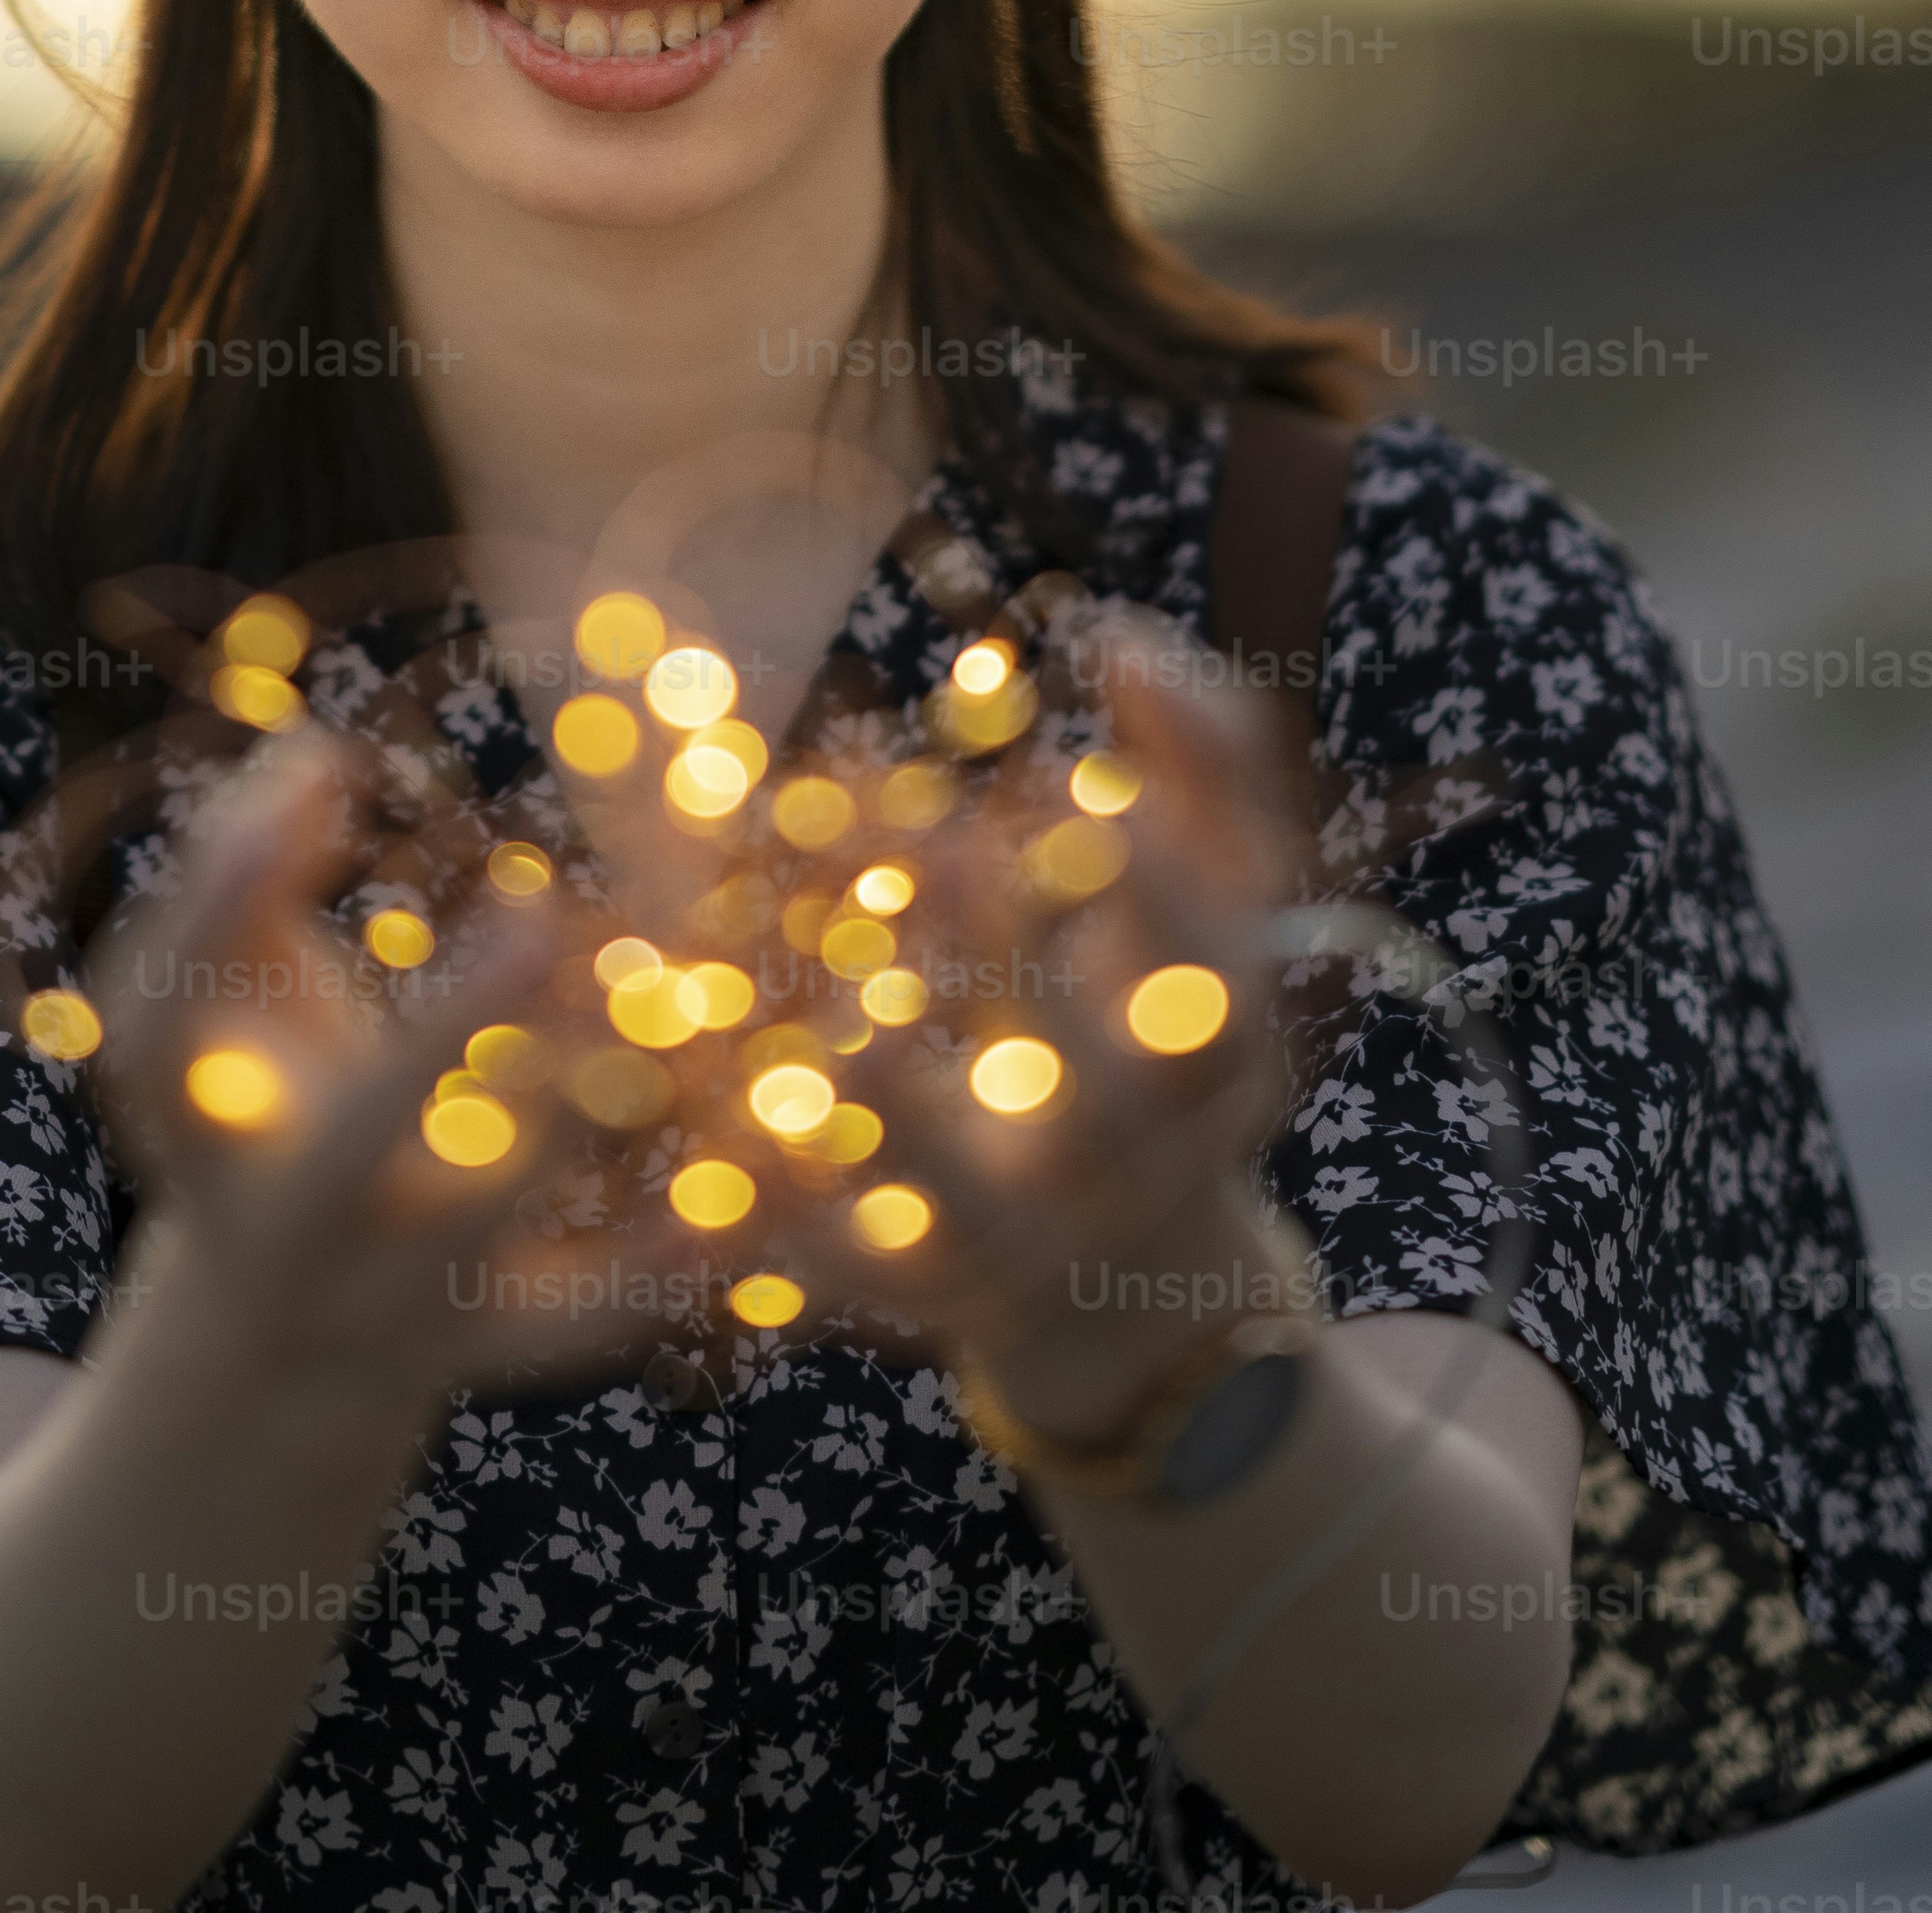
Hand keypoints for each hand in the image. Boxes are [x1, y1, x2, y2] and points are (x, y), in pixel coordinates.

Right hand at [76, 722, 702, 1418]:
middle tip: (543, 913)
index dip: (229, 886)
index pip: (174, 1014)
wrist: (270, 1347)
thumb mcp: (216, 997)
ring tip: (663, 1009)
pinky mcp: (484, 1345)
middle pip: (353, 1138)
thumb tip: (317, 754)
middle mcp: (284, 1215)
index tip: (330, 758)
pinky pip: (578, 1318)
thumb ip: (243, 867)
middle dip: (447, 1033)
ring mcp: (384, 1297)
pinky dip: (652, 1268)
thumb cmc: (253, 1097)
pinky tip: (725, 1196)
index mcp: (195, 1120)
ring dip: (576, 1120)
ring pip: (486, 1229)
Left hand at [757, 617, 1316, 1441]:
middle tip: (927, 844)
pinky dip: (780, 1219)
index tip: (1078, 774)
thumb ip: (1202, 763)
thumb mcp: (1222, 908)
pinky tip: (710, 1148)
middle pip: (1103, 1086)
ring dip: (905, 1115)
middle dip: (1023, 964)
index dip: (1158, 882)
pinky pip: (843, 1272)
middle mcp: (1139, 1160)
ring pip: (964, 1197)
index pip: (1213, 974)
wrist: (1134, 1280)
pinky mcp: (927, 1301)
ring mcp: (1035, 1242)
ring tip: (846, 1032)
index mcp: (1217, 1057)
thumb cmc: (1165, 1024)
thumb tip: (1124, 629)